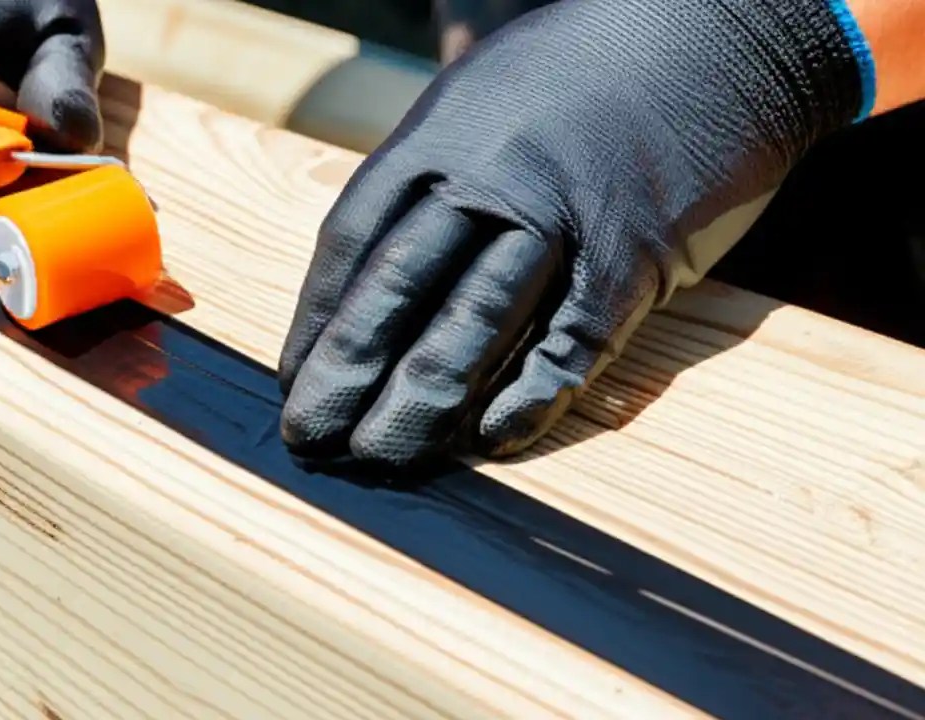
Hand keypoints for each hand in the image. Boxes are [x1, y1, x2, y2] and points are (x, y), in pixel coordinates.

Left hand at [279, 0, 866, 467]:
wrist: (721, 35)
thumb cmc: (587, 68)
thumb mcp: (483, 92)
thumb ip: (429, 169)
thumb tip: (374, 249)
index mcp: (442, 133)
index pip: (353, 241)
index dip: (317, 320)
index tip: (292, 376)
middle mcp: (491, 178)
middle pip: (398, 290)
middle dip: (347, 372)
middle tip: (309, 437)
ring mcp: (564, 221)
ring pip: (473, 326)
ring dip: (419, 403)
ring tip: (379, 457)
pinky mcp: (634, 260)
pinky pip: (570, 344)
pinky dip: (527, 398)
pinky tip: (487, 442)